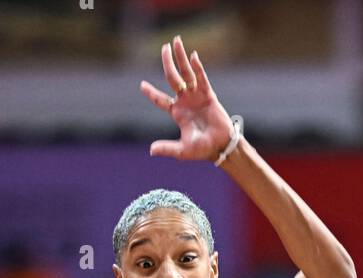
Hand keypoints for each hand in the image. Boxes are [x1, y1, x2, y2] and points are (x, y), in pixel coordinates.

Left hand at [140, 35, 233, 161]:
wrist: (220, 147)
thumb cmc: (202, 150)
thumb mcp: (182, 150)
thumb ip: (167, 148)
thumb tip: (151, 150)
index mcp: (177, 113)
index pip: (161, 100)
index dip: (152, 93)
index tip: (142, 85)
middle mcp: (185, 101)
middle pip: (173, 78)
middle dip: (168, 62)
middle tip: (164, 47)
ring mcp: (196, 96)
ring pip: (186, 73)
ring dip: (181, 57)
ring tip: (176, 41)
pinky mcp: (208, 95)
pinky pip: (201, 79)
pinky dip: (197, 68)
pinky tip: (193, 56)